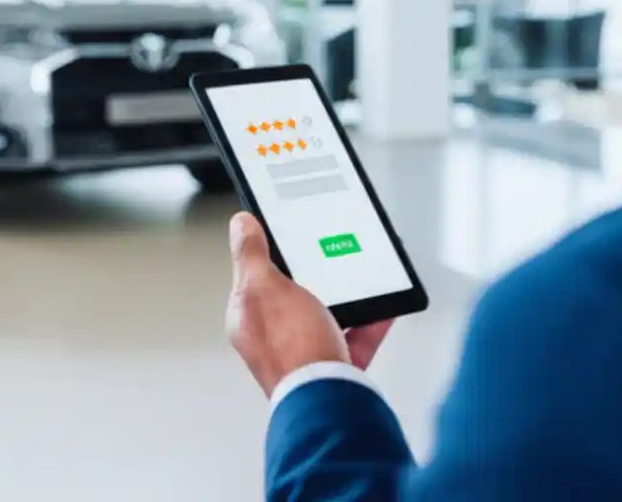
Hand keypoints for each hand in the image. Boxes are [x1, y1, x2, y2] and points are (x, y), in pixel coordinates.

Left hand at [226, 212, 393, 396]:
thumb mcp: (266, 287)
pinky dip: (370, 323)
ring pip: (326, 316)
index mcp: (249, 318)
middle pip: (293, 296)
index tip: (291, 236)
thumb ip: (251, 254)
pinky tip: (381, 309)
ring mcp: (303, 354)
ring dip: (345, 301)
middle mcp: (272, 338)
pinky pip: (355, 337)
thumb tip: (240, 223)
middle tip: (330, 259)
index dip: (272, 254)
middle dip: (314, 278)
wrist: (328, 399)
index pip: (255, 277)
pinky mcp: (333, 367)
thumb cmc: (293, 350)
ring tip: (359, 283)